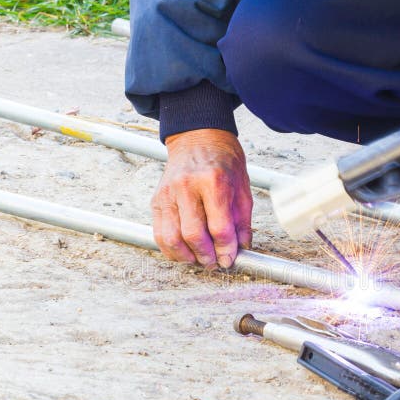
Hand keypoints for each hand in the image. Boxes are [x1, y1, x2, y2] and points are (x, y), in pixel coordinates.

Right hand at [152, 128, 252, 267]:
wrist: (198, 137)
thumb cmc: (223, 160)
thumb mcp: (242, 187)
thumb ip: (242, 220)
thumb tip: (240, 248)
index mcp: (213, 182)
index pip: (219, 228)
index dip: (226, 250)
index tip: (230, 259)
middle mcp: (187, 187)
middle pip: (193, 235)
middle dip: (206, 256)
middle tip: (215, 263)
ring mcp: (168, 194)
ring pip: (171, 238)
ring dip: (186, 256)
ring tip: (199, 259)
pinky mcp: (157, 200)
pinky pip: (159, 233)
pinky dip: (170, 249)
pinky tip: (184, 252)